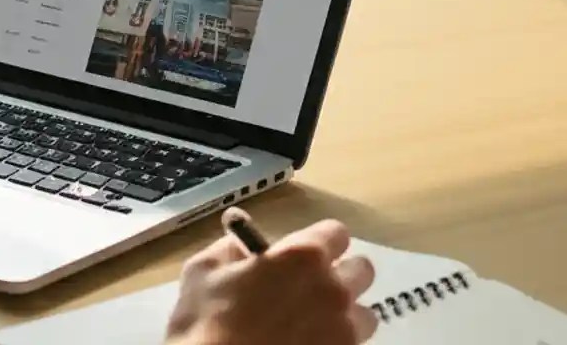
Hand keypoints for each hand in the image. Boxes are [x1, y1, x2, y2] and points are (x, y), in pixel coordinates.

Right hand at [165, 208, 377, 344]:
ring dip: (345, 316)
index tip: (302, 254)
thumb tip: (240, 241)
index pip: (336, 233)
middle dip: (340, 275)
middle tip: (310, 289)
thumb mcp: (202, 272)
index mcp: (302, 257)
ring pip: (365, 315)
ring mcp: (343, 331)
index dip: (319, 241)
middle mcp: (333, 290)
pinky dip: (335, 344)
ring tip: (314, 327)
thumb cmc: (206, 323)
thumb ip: (228, 247)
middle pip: (362, 271)